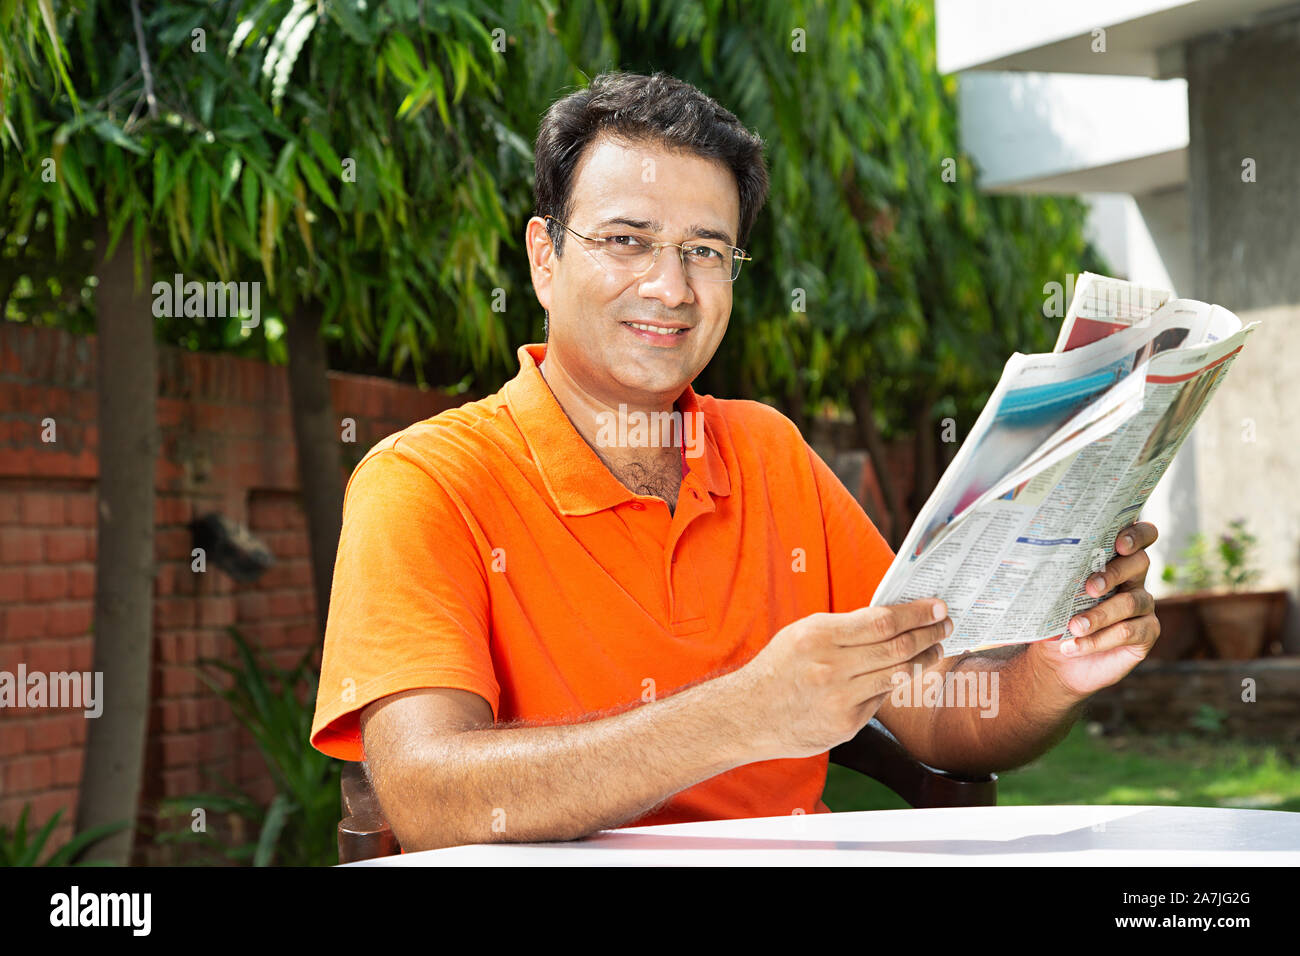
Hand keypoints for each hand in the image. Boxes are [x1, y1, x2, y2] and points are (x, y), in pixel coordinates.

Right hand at [731, 598, 951, 760]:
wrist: (749, 714)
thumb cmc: (779, 667)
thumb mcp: (804, 633)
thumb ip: (846, 628)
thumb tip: (894, 618)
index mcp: (819, 636)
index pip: (882, 621)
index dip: (916, 614)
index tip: (937, 607)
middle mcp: (831, 668)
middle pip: (898, 648)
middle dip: (929, 633)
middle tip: (945, 624)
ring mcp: (840, 700)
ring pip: (897, 675)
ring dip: (923, 658)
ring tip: (935, 646)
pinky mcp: (846, 724)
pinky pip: (881, 698)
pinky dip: (894, 682)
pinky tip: (902, 672)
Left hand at [1030, 521, 1160, 696]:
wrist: (1057, 659)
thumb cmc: (1055, 618)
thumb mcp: (1053, 596)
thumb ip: (1058, 577)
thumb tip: (1041, 564)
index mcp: (1114, 560)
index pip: (1141, 536)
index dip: (1136, 535)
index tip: (1119, 544)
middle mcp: (1133, 578)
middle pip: (1139, 563)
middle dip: (1113, 572)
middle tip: (1089, 587)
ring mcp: (1143, 605)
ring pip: (1131, 602)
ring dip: (1099, 615)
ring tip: (1074, 627)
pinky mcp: (1146, 632)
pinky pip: (1128, 631)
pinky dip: (1098, 640)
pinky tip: (1074, 645)